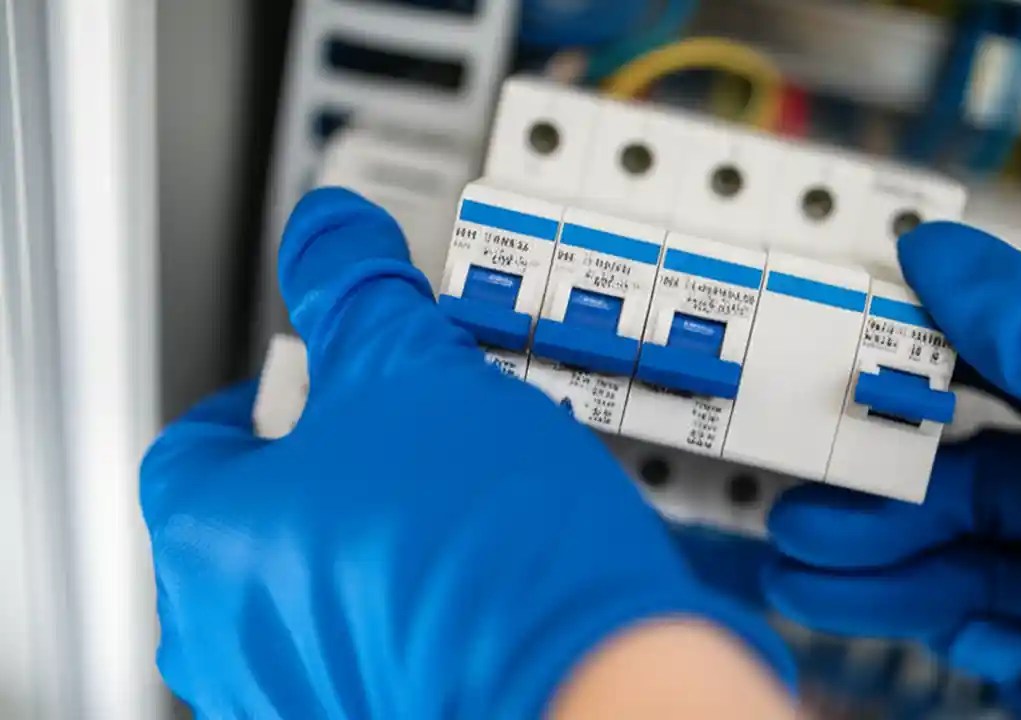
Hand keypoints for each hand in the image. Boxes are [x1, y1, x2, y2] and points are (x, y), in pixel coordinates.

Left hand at [140, 188, 792, 717]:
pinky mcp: (376, 714)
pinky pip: (375, 634)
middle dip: (344, 461)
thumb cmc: (488, 552)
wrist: (587, 678)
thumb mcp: (415, 369)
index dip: (284, 389)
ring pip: (324, 578)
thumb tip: (328, 233)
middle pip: (267, 511)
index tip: (343, 377)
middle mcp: (229, 637)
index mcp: (206, 544)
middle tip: (418, 431)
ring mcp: (297, 695)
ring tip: (465, 499)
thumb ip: (355, 291)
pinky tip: (483, 567)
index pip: (205, 435)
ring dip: (382, 530)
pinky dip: (415, 597)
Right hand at [764, 223, 1020, 718]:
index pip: (994, 389)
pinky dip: (924, 636)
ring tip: (798, 569)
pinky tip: (871, 617)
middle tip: (796, 498)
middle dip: (870, 496)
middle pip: (958, 496)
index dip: (908, 376)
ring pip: (956, 580)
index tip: (831, 368)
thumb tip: (949, 256)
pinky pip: (989, 656)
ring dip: (873, 573)